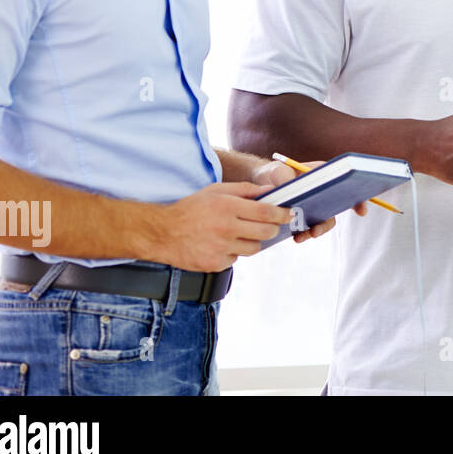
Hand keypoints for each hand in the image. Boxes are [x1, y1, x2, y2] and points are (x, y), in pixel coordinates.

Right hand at [157, 182, 294, 271]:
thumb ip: (244, 190)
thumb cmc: (190, 209)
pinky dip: (234, 252)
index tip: (290, 214)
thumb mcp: (215, 191)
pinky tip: (223, 244)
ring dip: (253, 241)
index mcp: (227, 207)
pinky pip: (236, 258)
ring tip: (242, 234)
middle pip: (265, 232)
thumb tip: (270, 189)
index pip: (266, 212)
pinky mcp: (215, 264)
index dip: (282, 214)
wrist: (162, 233)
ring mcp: (221, 248)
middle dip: (273, 229)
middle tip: (271, 226)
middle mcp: (226, 228)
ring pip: (254, 248)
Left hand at [252, 160, 367, 242]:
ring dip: (315, 231)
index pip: (345, 185)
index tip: (361, 211)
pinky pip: (308, 227)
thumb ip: (286, 180)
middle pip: (335, 208)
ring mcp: (314, 205)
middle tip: (316, 232)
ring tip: (302, 238)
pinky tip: (296, 238)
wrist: (259, 181)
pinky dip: (304, 234)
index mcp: (323, 175)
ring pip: (322, 221)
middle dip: (327, 223)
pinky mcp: (303, 217)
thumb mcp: (278, 171)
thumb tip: (290, 191)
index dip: (357, 197)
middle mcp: (322, 191)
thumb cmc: (274, 171)